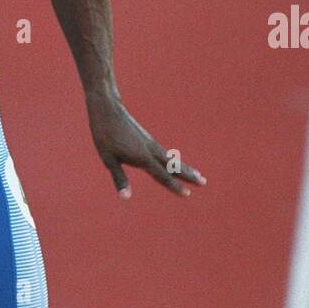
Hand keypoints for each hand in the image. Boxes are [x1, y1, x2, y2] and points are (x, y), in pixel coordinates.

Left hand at [86, 92, 205, 197]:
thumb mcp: (109, 160)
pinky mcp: (147, 139)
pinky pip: (164, 153)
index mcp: (142, 157)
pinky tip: (175, 162)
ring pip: (171, 159)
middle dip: (188, 175)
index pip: (162, 175)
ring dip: (184, 167)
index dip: (174, 186)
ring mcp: (150, 143)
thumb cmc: (104, 135)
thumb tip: (126, 197)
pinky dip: (173, 160)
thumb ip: (119, 179)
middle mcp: (150, 150)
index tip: (188, 194)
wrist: (108, 109)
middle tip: (204, 182)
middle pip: (173, 166)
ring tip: (197, 174)